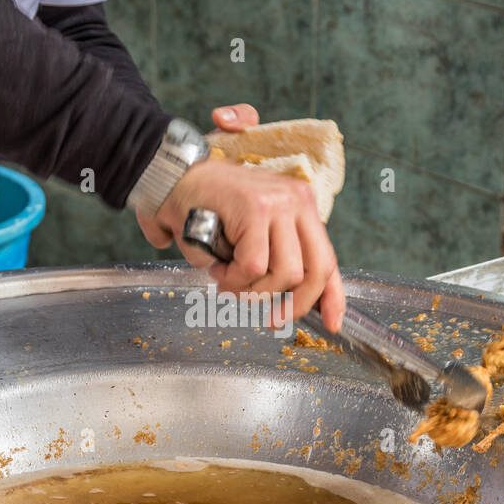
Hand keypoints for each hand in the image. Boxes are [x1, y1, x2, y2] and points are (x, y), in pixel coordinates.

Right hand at [136, 103, 345, 332]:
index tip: (331, 324)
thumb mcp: (251, 236)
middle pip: (315, 270)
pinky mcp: (255, 208)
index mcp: (302, 208)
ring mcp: (279, 202)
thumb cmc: (206, 210)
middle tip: (271, 319)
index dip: (332, 297)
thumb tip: (292, 301)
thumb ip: (274, 260)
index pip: (328, 259)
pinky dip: (234, 279)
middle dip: (293, 305)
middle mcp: (297, 201)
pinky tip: (217, 268)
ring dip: (253, 290)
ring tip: (227, 279)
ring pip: (285, 274)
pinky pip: (254, 266)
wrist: (171, 179)